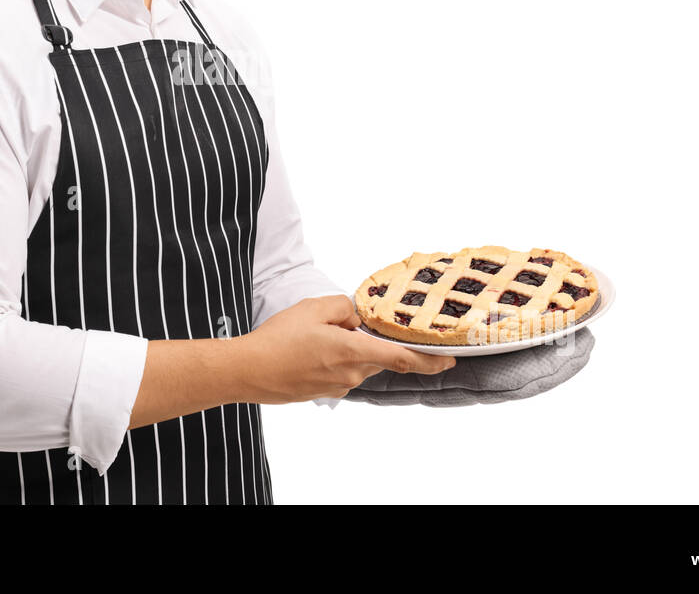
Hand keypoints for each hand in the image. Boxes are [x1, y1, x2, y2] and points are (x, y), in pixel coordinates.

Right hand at [235, 294, 455, 402]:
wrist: (248, 370)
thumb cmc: (278, 339)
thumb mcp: (313, 307)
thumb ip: (344, 307)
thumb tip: (356, 318)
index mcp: (352, 352)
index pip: (401, 359)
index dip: (429, 361)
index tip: (450, 360)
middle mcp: (350, 374)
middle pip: (375, 356)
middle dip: (369, 341)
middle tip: (343, 324)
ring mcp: (337, 386)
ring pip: (356, 363)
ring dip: (347, 348)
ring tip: (313, 334)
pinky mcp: (323, 391)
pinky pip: (339, 371)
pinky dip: (332, 358)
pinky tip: (307, 348)